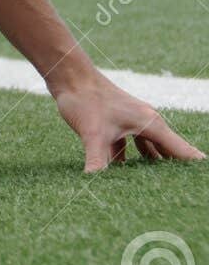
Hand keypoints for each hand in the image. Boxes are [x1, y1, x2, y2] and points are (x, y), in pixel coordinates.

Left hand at [49, 68, 206, 171]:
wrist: (68, 76)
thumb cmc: (85, 100)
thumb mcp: (92, 135)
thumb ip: (97, 161)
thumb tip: (93, 183)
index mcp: (150, 124)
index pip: (180, 150)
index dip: (192, 164)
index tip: (201, 182)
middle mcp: (145, 122)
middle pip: (166, 150)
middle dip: (172, 169)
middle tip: (180, 188)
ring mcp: (130, 121)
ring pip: (147, 147)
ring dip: (150, 165)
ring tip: (155, 185)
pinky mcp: (115, 122)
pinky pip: (128, 144)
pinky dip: (127, 158)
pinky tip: (122, 172)